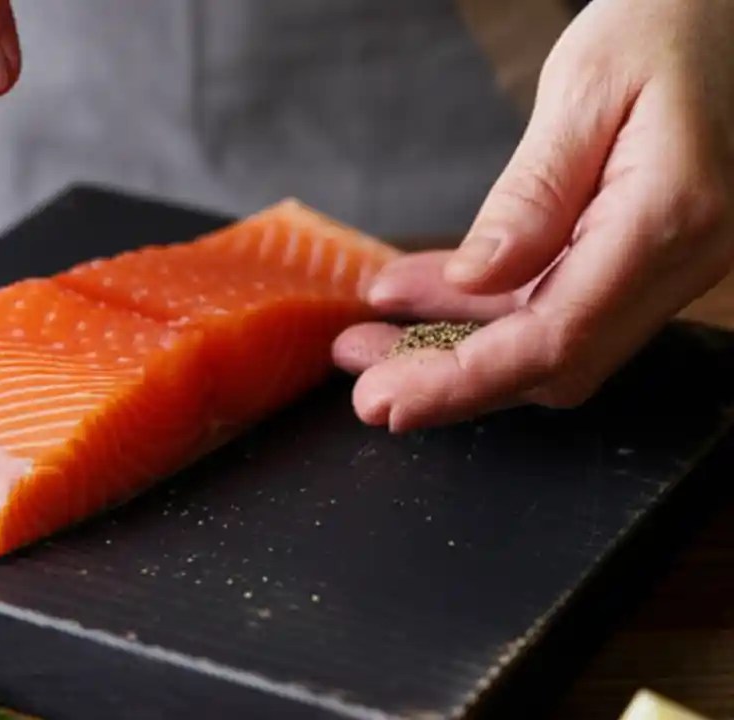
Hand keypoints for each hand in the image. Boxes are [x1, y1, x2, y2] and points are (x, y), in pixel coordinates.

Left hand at [333, 0, 732, 431]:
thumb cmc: (673, 18)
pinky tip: (423, 298)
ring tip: (371, 341)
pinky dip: (489, 312)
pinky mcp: (648, 252)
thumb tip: (474, 280)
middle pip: (552, 361)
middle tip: (365, 386)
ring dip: (459, 350)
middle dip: (449, 381)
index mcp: (668, 219)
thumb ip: (533, 194)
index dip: (462, 382)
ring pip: (552, 341)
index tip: (386, 401)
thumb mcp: (587, 87)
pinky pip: (562, 302)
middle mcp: (680, 259)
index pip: (553, 338)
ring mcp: (669, 263)